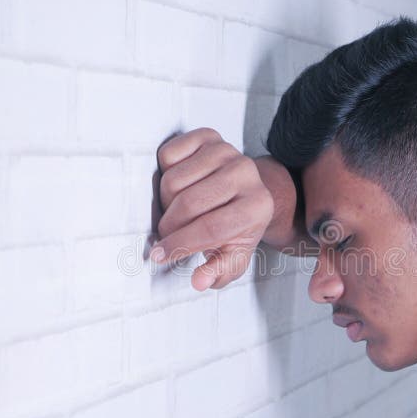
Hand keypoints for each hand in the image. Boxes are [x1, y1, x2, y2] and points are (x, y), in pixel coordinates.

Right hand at [150, 128, 274, 290]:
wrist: (244, 190)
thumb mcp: (233, 255)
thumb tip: (199, 282)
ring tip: (179, 208)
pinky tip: (181, 183)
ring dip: (166, 201)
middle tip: (169, 232)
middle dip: (169, 225)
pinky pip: (168, 155)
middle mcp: (246, 173)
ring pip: (172, 180)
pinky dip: (165, 172)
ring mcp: (227, 150)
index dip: (180, 245)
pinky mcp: (208, 135)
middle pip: (187, 203)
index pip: (211, 229)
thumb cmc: (236, 226)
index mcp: (258, 206)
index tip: (158, 255)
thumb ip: (218, 271)